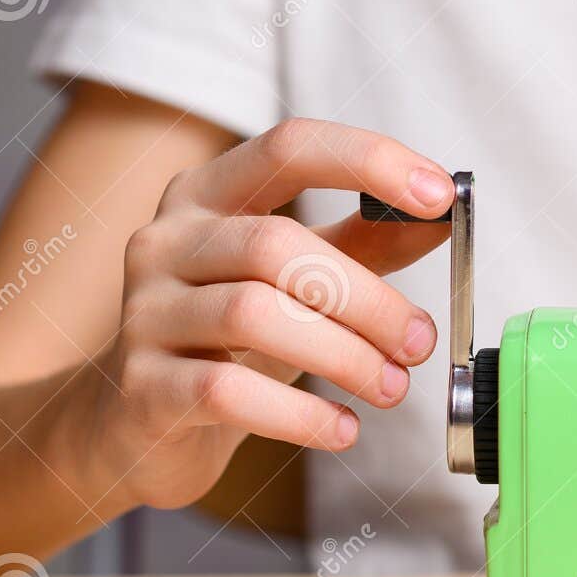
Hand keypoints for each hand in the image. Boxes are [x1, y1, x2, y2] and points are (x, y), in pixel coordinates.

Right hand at [86, 118, 451, 508]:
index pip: (289, 147)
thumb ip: (363, 246)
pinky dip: (301, 415)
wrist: (135, 424)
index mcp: (208, 196)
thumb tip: (441, 217)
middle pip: (275, 245)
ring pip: (253, 315)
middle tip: (419, 342)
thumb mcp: (297, 282)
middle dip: (368, 298)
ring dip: (345, 356)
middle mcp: (166, 240)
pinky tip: (343, 429)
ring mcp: (145, 312)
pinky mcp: (143, 386)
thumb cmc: (228, 340)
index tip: (442, 196)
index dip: (369, 161)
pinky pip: (228, 392)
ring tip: (392, 387)